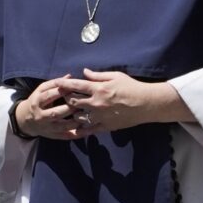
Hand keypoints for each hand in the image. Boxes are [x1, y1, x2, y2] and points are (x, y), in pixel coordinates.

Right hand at [14, 78, 85, 141]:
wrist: (25, 120)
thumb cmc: (37, 101)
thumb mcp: (41, 90)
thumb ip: (54, 83)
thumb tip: (69, 76)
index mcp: (37, 102)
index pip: (49, 96)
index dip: (62, 91)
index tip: (73, 87)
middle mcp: (40, 116)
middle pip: (56, 113)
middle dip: (70, 108)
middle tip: (82, 103)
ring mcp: (47, 127)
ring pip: (62, 126)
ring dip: (75, 121)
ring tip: (86, 115)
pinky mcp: (52, 135)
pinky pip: (65, 136)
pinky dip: (75, 134)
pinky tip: (85, 130)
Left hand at [58, 69, 183, 135]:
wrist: (146, 104)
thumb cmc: (132, 87)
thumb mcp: (115, 76)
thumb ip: (97, 75)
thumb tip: (84, 72)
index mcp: (98, 89)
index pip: (75, 85)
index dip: (63, 83)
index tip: (56, 82)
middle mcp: (96, 103)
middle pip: (73, 102)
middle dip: (66, 98)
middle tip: (64, 97)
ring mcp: (100, 116)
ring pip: (78, 117)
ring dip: (74, 113)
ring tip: (73, 111)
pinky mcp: (105, 126)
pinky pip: (89, 130)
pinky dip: (81, 129)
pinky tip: (76, 128)